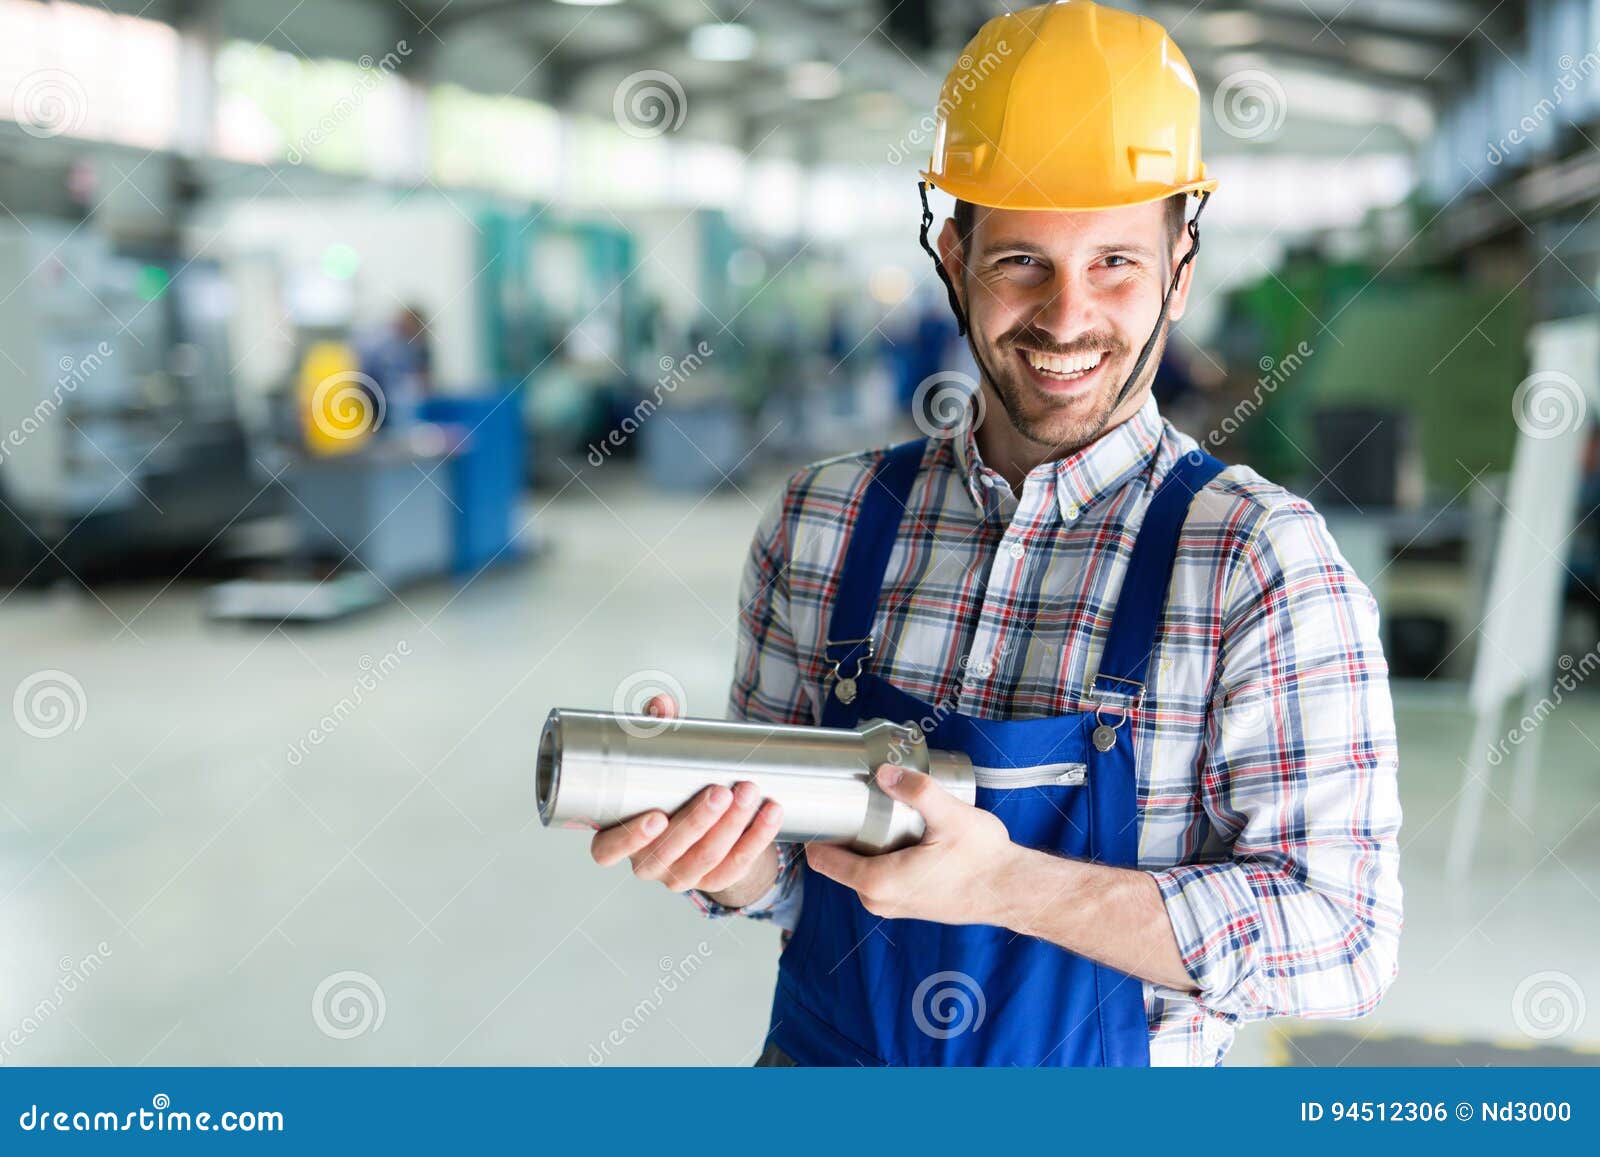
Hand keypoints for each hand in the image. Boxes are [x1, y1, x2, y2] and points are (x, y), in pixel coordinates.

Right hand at [588, 693, 784, 904]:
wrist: (704, 827)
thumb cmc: (668, 789)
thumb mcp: (657, 761)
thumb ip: (655, 733)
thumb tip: (661, 704)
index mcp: (618, 839)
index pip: (608, 851)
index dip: (630, 839)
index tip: (656, 816)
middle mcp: (647, 864)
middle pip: (667, 852)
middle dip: (698, 821)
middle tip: (721, 790)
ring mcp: (680, 876)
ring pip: (706, 858)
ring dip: (731, 826)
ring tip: (748, 792)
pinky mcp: (716, 880)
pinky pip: (738, 863)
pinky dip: (758, 837)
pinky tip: (771, 811)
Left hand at [805, 763, 1016, 925]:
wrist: (1013, 890)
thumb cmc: (983, 859)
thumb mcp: (950, 817)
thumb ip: (917, 791)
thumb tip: (884, 770)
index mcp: (877, 882)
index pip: (821, 859)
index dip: (816, 830)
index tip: (819, 802)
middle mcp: (878, 900)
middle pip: (839, 861)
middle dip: (840, 830)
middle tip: (851, 795)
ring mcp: (893, 905)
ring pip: (859, 867)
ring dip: (861, 842)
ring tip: (873, 808)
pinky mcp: (907, 903)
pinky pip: (878, 875)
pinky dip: (879, 854)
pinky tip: (895, 831)